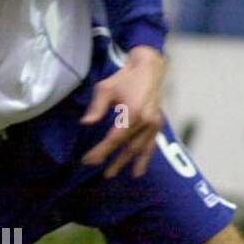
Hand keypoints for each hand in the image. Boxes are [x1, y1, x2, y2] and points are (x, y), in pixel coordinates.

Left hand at [80, 46, 166, 178]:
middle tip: (103, 174)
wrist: (149, 68)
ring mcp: (155, 123)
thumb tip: (86, 123)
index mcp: (133, 113)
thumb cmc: (124, 77)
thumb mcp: (105, 88)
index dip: (101, 151)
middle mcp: (147, 122)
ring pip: (142, 148)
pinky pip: (151, 144)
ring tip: (121, 175)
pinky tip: (139, 169)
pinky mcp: (158, 123)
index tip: (88, 160)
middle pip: (128, 146)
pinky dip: (146, 157)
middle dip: (115, 161)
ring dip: (131, 163)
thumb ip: (96, 108)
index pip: (114, 139)